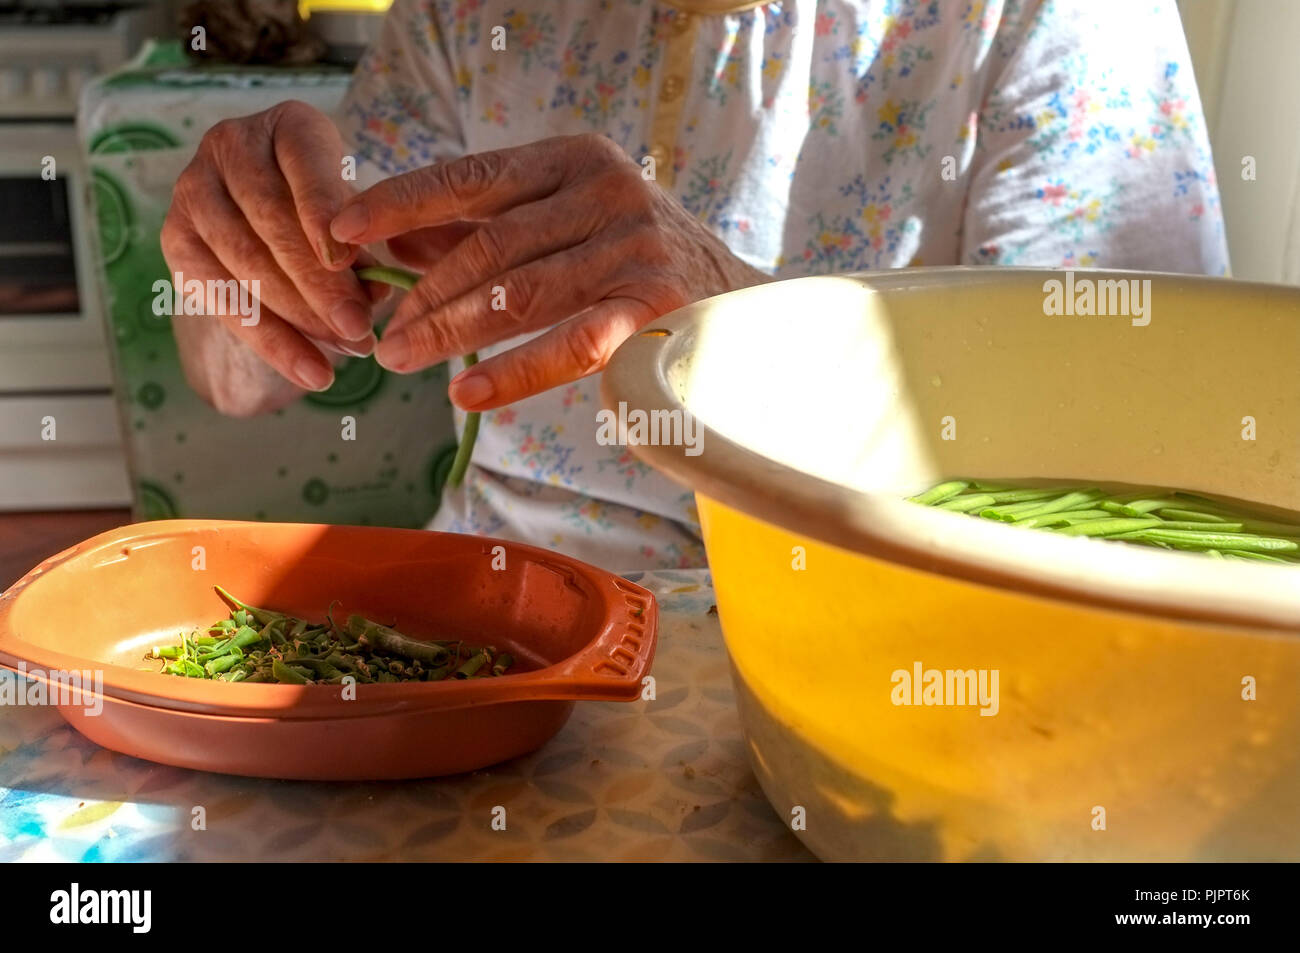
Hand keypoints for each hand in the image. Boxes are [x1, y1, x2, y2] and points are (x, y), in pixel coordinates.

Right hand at [161, 100, 380, 400]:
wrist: (274, 214)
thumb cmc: (334, 212)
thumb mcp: (358, 213)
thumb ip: (364, 243)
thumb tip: (371, 294)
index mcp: (289, 125)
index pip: (305, 163)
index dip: (323, 211)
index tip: (346, 259)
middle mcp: (231, 145)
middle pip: (270, 219)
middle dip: (318, 282)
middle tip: (359, 328)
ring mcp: (194, 190)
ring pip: (243, 260)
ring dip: (298, 317)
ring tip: (345, 352)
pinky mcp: (176, 239)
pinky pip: (221, 298)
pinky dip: (271, 341)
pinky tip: (310, 372)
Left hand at [329, 133, 769, 409]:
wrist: (740, 302)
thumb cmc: (634, 260)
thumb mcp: (564, 223)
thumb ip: (485, 228)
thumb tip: (391, 243)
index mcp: (573, 159)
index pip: (470, 177)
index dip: (400, 202)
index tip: (340, 230)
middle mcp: (606, 192)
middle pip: (489, 247)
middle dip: (423, 292)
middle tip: (376, 332)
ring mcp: (634, 248)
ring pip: (520, 295)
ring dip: (452, 333)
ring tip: (401, 360)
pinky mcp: (657, 307)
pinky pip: (572, 344)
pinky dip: (516, 372)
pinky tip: (469, 396)